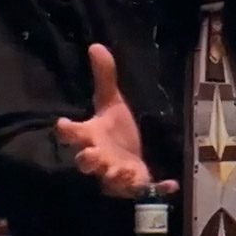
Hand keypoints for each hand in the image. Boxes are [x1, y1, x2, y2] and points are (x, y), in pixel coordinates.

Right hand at [56, 44, 176, 200]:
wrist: (131, 155)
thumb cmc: (115, 130)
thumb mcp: (112, 102)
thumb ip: (104, 77)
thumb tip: (96, 45)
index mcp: (90, 136)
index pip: (71, 134)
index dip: (66, 130)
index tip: (62, 123)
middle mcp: (99, 157)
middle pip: (85, 162)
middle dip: (87, 159)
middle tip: (92, 154)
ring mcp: (115, 174)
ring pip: (110, 180)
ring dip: (116, 176)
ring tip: (125, 170)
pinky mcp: (134, 185)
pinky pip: (144, 190)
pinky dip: (158, 188)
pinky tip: (172, 184)